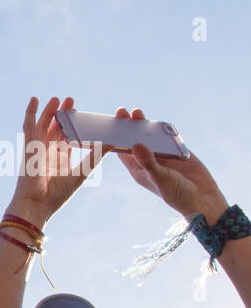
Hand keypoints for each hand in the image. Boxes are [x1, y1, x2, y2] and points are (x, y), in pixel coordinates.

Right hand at [7, 96, 106, 225]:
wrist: (39, 203)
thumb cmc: (57, 194)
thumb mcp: (82, 172)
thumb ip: (95, 156)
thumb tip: (112, 144)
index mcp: (60, 159)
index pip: (67, 138)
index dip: (73, 126)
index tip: (82, 114)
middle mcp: (48, 152)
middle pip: (56, 128)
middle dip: (63, 115)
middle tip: (71, 101)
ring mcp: (37, 148)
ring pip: (44, 124)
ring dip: (50, 111)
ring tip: (59, 99)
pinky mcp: (29, 146)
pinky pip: (29, 125)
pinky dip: (31, 112)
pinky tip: (35, 99)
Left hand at [113, 107, 227, 218]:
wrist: (201, 196)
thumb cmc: (175, 192)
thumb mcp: (159, 177)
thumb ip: (148, 161)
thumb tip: (135, 144)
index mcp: (137, 168)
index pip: (121, 151)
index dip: (113, 138)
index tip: (106, 126)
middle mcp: (147, 159)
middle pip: (134, 139)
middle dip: (127, 126)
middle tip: (120, 111)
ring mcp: (162, 153)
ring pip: (150, 136)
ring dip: (144, 124)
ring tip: (135, 112)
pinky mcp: (176, 149)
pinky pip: (167, 135)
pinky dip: (162, 128)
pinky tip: (155, 120)